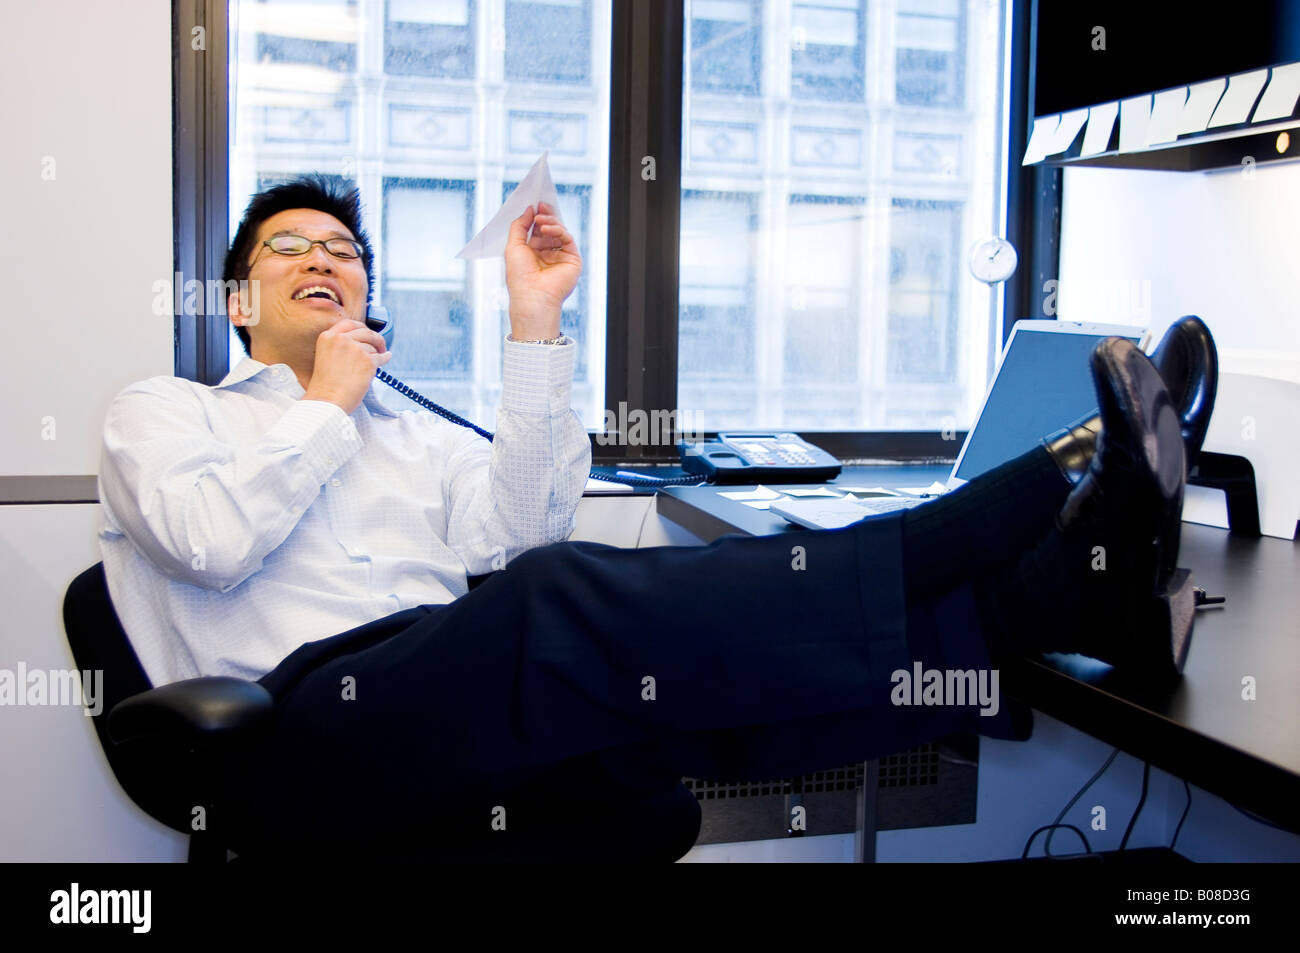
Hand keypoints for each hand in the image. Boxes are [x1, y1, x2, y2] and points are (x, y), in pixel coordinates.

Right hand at [303, 319, 390, 414]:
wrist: (327, 401)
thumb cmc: (325, 386)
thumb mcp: (325, 357)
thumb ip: (340, 346)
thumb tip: (362, 343)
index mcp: (327, 337)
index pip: (349, 324)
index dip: (361, 327)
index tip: (367, 332)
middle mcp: (341, 339)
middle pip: (366, 332)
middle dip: (375, 338)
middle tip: (379, 344)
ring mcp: (355, 348)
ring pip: (373, 347)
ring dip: (376, 354)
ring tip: (376, 360)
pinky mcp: (368, 360)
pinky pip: (381, 357)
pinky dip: (385, 358)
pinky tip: (387, 357)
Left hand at [504, 202, 581, 339]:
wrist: (532, 296)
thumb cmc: (519, 277)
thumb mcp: (513, 246)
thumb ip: (520, 225)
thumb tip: (530, 210)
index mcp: (534, 253)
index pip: (538, 231)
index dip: (536, 217)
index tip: (534, 205)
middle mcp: (548, 255)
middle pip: (550, 229)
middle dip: (545, 216)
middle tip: (541, 205)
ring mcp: (561, 257)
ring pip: (560, 232)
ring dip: (550, 222)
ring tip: (540, 220)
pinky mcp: (572, 260)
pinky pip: (567, 239)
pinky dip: (558, 230)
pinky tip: (547, 229)